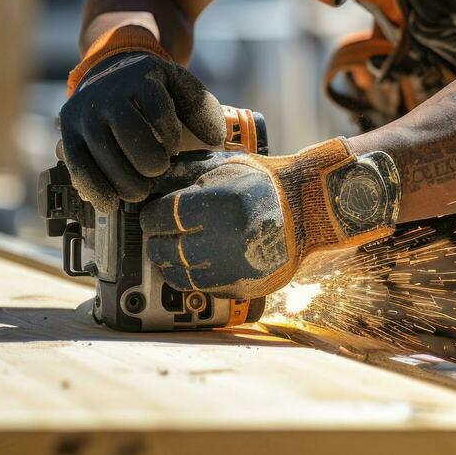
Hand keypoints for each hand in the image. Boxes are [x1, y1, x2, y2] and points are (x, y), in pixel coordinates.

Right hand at [59, 45, 225, 212]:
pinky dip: (93, 187)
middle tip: (158, 172)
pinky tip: (109, 203)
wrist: (109, 71)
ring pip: (100, 151)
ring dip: (122, 179)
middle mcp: (109, 93)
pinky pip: (76, 164)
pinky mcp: (68, 132)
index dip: (168, 133)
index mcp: (142, 77)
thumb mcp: (179, 84)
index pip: (156, 107)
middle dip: (147, 160)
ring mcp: (85, 113)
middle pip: (127, 131)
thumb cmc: (153, 86)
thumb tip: (216, 140)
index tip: (175, 148)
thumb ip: (201, 108)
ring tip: (139, 193)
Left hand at [140, 139, 400, 299]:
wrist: (307, 209)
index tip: (150, 212)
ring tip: (166, 249)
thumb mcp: (226, 166)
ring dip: (165, 261)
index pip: (163, 216)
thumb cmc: (263, 182)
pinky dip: (186, 277)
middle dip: (154, 239)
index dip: (151, 214)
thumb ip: (187, 176)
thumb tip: (148, 186)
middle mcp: (224, 238)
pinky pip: (200, 288)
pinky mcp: (241, 286)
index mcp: (219, 203)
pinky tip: (187, 263)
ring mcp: (233, 267)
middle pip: (165, 248)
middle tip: (155, 231)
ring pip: (178, 273)